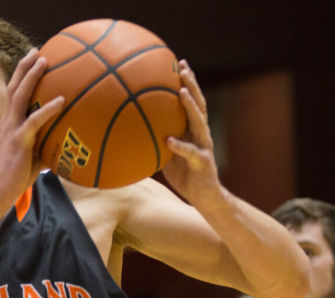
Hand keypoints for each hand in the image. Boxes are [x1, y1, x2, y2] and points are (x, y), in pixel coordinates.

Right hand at [0, 49, 65, 204]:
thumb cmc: (15, 178)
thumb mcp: (32, 158)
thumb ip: (44, 147)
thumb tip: (64, 147)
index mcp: (9, 124)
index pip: (14, 95)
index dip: (21, 77)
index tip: (32, 62)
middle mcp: (8, 122)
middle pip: (14, 87)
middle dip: (25, 67)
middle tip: (37, 51)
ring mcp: (12, 130)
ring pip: (20, 96)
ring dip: (32, 76)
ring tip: (44, 60)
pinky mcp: (19, 141)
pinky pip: (34, 121)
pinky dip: (48, 109)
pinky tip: (61, 101)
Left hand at [162, 60, 222, 203]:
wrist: (204, 197)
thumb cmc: (184, 175)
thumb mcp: (166, 154)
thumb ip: (155, 139)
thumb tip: (130, 129)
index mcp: (192, 129)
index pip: (191, 101)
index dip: (187, 82)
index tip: (178, 63)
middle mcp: (201, 133)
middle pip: (198, 103)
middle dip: (191, 84)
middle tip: (183, 67)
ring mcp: (203, 146)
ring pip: (199, 122)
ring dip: (191, 106)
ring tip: (182, 92)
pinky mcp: (202, 162)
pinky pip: (190, 152)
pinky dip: (179, 146)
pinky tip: (169, 140)